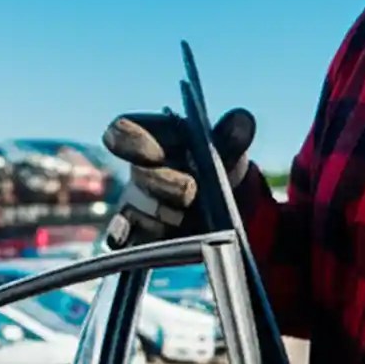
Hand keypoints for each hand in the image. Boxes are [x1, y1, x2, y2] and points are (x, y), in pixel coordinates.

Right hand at [100, 108, 256, 248]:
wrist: (225, 202)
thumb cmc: (218, 161)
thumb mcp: (230, 146)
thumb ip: (235, 132)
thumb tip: (242, 122)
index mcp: (150, 138)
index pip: (121, 132)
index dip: (132, 143)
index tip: (155, 155)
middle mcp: (137, 170)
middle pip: (137, 177)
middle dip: (164, 185)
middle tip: (190, 191)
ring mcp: (135, 203)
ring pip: (136, 212)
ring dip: (165, 217)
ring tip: (189, 216)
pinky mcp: (139, 233)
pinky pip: (128, 240)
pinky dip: (139, 240)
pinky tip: (156, 241)